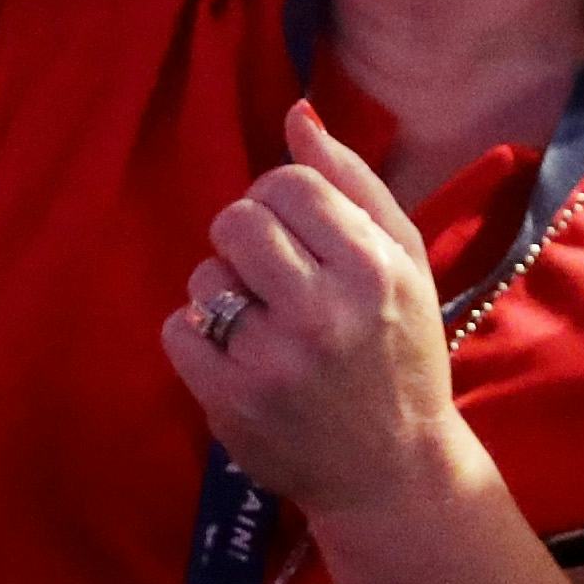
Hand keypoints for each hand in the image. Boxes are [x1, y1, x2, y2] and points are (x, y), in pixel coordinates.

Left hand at [162, 104, 469, 518]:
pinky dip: (199, 337)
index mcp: (372, 266)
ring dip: (225, 292)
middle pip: (236, 220)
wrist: (392, 470)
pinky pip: (178, 330)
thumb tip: (296, 114)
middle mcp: (323, 309)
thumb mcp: (404, 261)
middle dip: (247, 240)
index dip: (282, 201)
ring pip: (204, 277)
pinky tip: (237, 356)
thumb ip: (353, 182)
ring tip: (263, 324)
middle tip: (275, 276)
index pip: (288, 183)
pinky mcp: (230, 401)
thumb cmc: (401, 352)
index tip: (300, 235)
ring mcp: (272, 359)